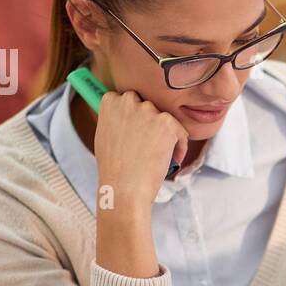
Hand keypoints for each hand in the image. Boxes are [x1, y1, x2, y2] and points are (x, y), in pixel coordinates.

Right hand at [94, 91, 187, 207]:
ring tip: (159, 155)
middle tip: (149, 143)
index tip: (135, 129)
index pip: (125, 98)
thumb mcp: (105, 136)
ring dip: (165, 133)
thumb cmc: (113, 169)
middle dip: (150, 121)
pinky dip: (179, 146)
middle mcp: (129, 101)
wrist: (125, 187)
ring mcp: (149, 111)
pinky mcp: (167, 123)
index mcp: (111, 102)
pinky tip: (171, 160)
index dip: (132, 115)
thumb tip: (123, 115)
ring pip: (164, 118)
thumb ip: (115, 120)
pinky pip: (180, 131)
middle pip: (147, 104)